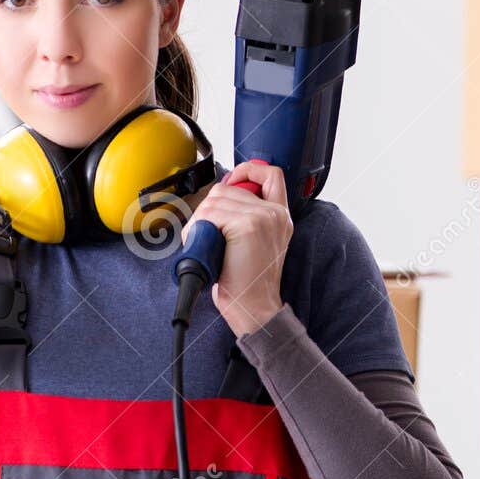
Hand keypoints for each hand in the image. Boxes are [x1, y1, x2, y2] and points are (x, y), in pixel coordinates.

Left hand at [180, 159, 292, 336]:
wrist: (254, 308)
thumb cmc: (247, 282)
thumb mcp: (256, 244)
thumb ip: (248, 217)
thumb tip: (220, 197)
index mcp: (280, 215)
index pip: (270, 173)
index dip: (247, 170)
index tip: (231, 183)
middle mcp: (275, 213)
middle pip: (228, 187)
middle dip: (209, 208)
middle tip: (209, 234)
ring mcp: (263, 217)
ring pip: (215, 200)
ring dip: (200, 222)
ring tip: (207, 244)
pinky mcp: (248, 225)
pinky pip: (211, 214)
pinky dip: (199, 230)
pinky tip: (207, 248)